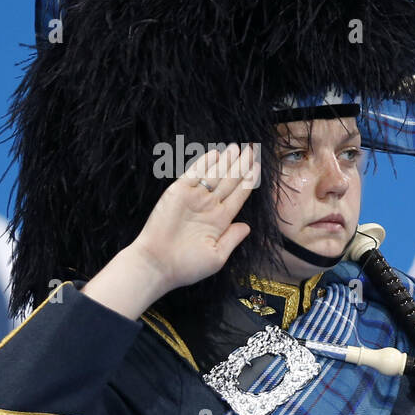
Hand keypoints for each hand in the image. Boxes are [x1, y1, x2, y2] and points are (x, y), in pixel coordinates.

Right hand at [128, 143, 259, 293]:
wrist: (157, 263)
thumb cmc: (186, 266)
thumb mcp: (216, 257)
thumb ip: (232, 239)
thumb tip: (247, 227)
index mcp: (220, 221)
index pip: (238, 196)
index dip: (248, 181)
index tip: (257, 167)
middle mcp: (209, 206)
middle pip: (229, 181)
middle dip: (240, 165)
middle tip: (251, 149)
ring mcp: (194, 198)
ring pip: (214, 175)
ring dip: (226, 161)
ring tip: (238, 148)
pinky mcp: (178, 192)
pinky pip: (194, 174)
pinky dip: (204, 163)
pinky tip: (216, 155)